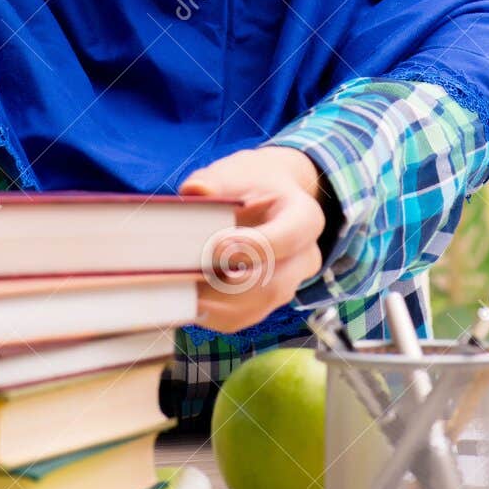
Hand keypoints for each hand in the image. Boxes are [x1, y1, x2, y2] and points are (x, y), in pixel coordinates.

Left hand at [179, 146, 327, 332]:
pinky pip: (244, 317)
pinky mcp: (268, 301)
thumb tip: (196, 191)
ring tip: (183, 290)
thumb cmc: (251, 182)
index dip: (252, 247)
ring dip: (217, 303)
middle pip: (274, 283)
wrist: (270, 196)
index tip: (216, 246)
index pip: (287, 238)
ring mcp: (290, 283)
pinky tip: (187, 300)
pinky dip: (214, 314)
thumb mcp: (237, 171)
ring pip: (258, 305)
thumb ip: (216, 181)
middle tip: (190, 277)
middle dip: (229, 285)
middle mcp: (305, 256)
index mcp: (305, 217)